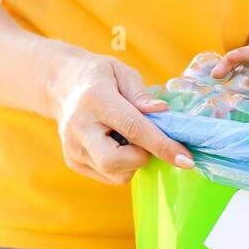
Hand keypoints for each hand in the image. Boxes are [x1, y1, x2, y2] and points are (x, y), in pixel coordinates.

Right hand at [48, 52, 193, 184]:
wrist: (61, 86)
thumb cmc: (99, 77)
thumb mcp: (121, 72)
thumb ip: (141, 95)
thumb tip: (162, 113)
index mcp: (95, 99)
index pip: (133, 128)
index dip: (162, 145)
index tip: (186, 159)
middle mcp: (79, 126)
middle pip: (115, 161)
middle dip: (141, 158)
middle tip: (147, 143)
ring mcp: (72, 148)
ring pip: (114, 174)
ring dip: (133, 163)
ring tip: (128, 139)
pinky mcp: (72, 161)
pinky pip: (107, 176)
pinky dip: (122, 166)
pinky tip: (116, 144)